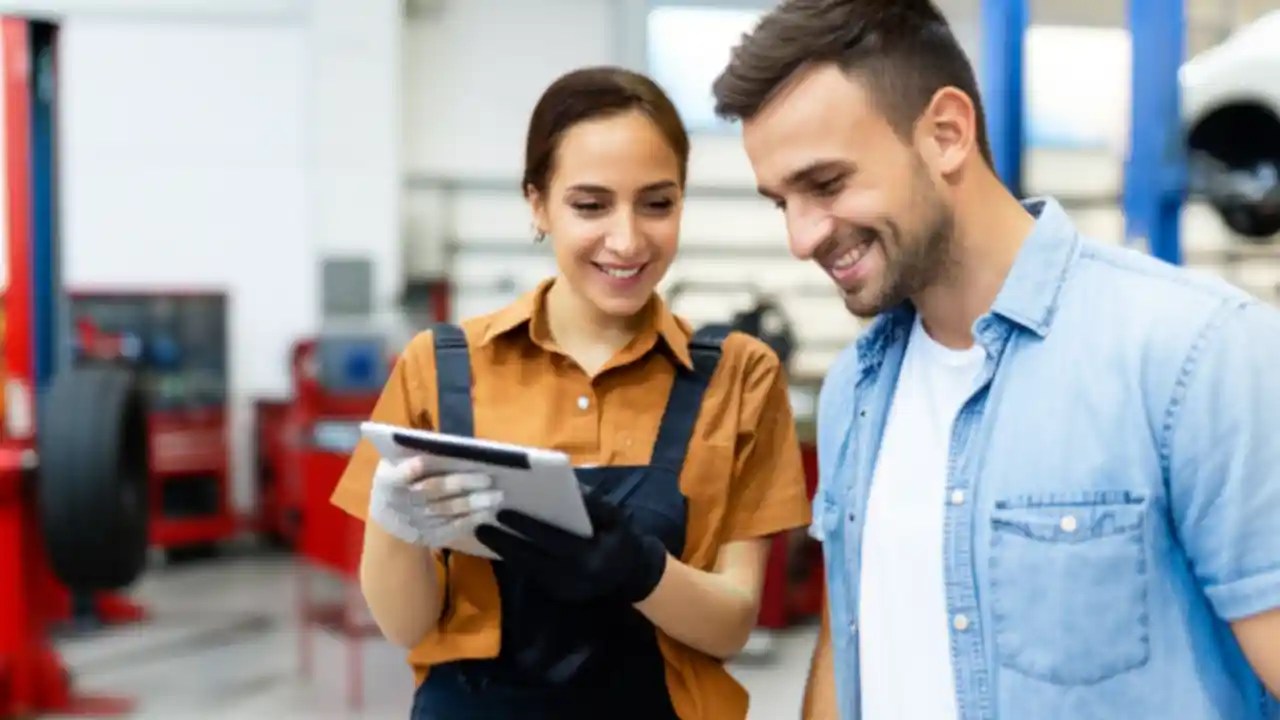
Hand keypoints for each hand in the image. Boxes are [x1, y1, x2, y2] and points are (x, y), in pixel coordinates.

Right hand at [368, 456, 502, 547]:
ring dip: (473, 504)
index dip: (426, 465)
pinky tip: (488, 512)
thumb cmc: (400, 479)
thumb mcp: (397, 463)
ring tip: (497, 496)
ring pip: (446, 511)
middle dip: (462, 483)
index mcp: (388, 478)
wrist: (388, 518)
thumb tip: (457, 445)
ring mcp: (413, 522)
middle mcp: (399, 501)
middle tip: (489, 479)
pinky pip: (451, 529)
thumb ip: (418, 452)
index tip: (455, 457)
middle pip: (433, 490)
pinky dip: (471, 520)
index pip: (407, 469)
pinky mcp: (427, 537)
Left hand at [473, 493, 667, 603]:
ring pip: (526, 569)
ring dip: (504, 551)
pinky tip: (501, 545)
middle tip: (480, 526)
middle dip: (503, 542)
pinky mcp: (556, 594)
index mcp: (589, 556)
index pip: (552, 539)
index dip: (526, 526)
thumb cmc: (621, 540)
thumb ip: (594, 503)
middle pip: (530, 558)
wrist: (631, 576)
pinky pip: (530, 574)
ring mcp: (562, 589)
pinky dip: (515, 559)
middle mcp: (572, 577)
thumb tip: (568, 486)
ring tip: (483, 533)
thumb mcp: (616, 518)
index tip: (503, 512)